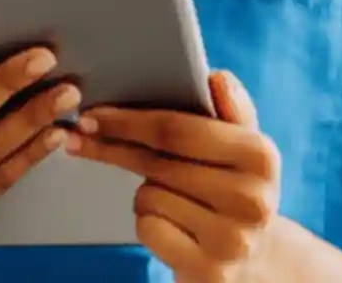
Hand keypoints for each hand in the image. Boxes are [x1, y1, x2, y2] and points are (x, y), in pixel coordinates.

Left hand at [65, 71, 278, 282]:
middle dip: (114, 146)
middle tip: (80, 135)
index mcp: (261, 155)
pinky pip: (149, 228)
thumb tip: (216, 78)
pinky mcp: (210, 272)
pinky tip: (171, 223)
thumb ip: (230, 107)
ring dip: (146, 190)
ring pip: (149, 195)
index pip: (177, 129)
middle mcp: (253, 200)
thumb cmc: (233, 185)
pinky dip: (149, 222)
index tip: (91, 113)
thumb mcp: (241, 144)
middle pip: (156, 162)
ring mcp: (233, 241)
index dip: (127, 120)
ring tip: (170, 194)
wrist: (254, 256)